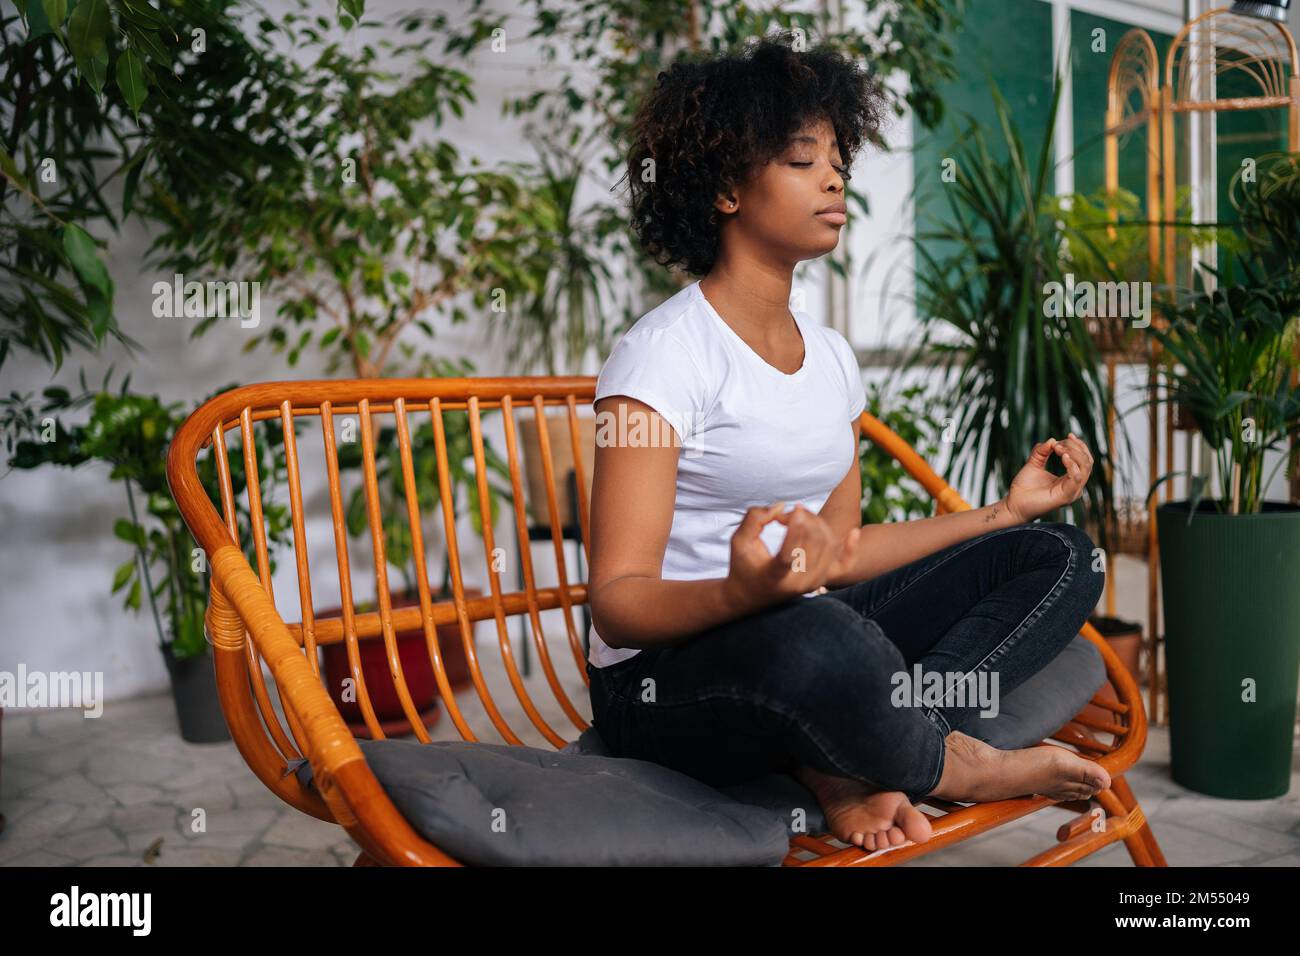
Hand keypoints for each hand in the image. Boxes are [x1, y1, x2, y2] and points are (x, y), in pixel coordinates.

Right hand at [725, 502, 860, 607]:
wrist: (751, 596)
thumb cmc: (743, 565)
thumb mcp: (739, 541)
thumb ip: (755, 518)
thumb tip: (782, 507)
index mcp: (776, 576)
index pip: (791, 553)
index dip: (795, 529)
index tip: (793, 510)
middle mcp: (798, 583)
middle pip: (813, 542)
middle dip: (803, 519)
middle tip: (787, 514)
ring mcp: (813, 583)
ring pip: (828, 544)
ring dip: (817, 523)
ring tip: (799, 518)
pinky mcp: (823, 580)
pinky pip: (844, 565)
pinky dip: (851, 548)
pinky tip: (854, 532)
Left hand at [1004, 432, 1094, 521]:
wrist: (1014, 504)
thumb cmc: (1024, 488)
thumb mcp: (1034, 463)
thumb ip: (1042, 452)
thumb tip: (1052, 440)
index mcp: (1070, 479)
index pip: (1085, 459)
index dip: (1079, 445)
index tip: (1068, 435)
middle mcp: (1075, 486)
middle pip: (1087, 461)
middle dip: (1075, 447)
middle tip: (1058, 444)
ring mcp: (1072, 492)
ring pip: (1085, 467)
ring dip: (1073, 453)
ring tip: (1058, 448)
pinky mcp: (1066, 496)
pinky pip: (1077, 478)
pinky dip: (1072, 464)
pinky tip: (1063, 456)